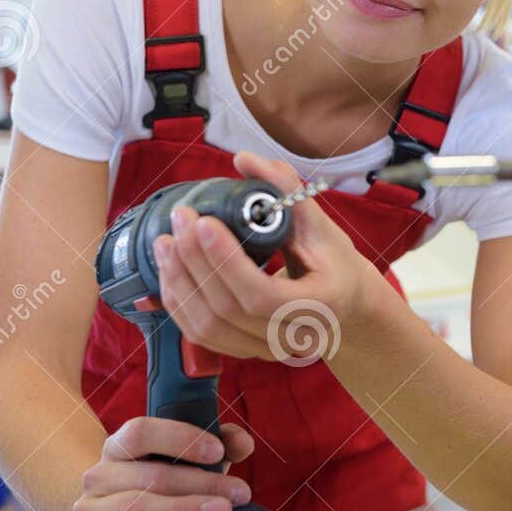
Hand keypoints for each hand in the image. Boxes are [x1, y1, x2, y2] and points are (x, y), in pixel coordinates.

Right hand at [69, 415, 253, 510]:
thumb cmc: (155, 497)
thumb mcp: (185, 469)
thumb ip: (216, 449)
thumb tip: (242, 442)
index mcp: (118, 449)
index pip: (140, 432)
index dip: (179, 438)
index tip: (218, 451)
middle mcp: (98, 477)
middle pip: (149, 474)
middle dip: (200, 482)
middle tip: (237, 494)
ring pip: (134, 506)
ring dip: (181, 509)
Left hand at [149, 151, 388, 362]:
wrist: (346, 309)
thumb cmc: (336, 266)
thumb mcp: (322, 227)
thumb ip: (286, 192)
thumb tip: (245, 160)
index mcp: (316, 307)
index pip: (260, 295)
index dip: (225, 261)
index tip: (203, 222)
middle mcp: (289, 338)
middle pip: (227, 310)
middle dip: (194, 261)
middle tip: (179, 219)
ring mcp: (264, 350)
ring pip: (208, 327)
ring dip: (179, 282)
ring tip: (165, 243)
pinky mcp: (243, 350)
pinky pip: (200, 334)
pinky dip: (179, 302)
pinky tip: (170, 271)